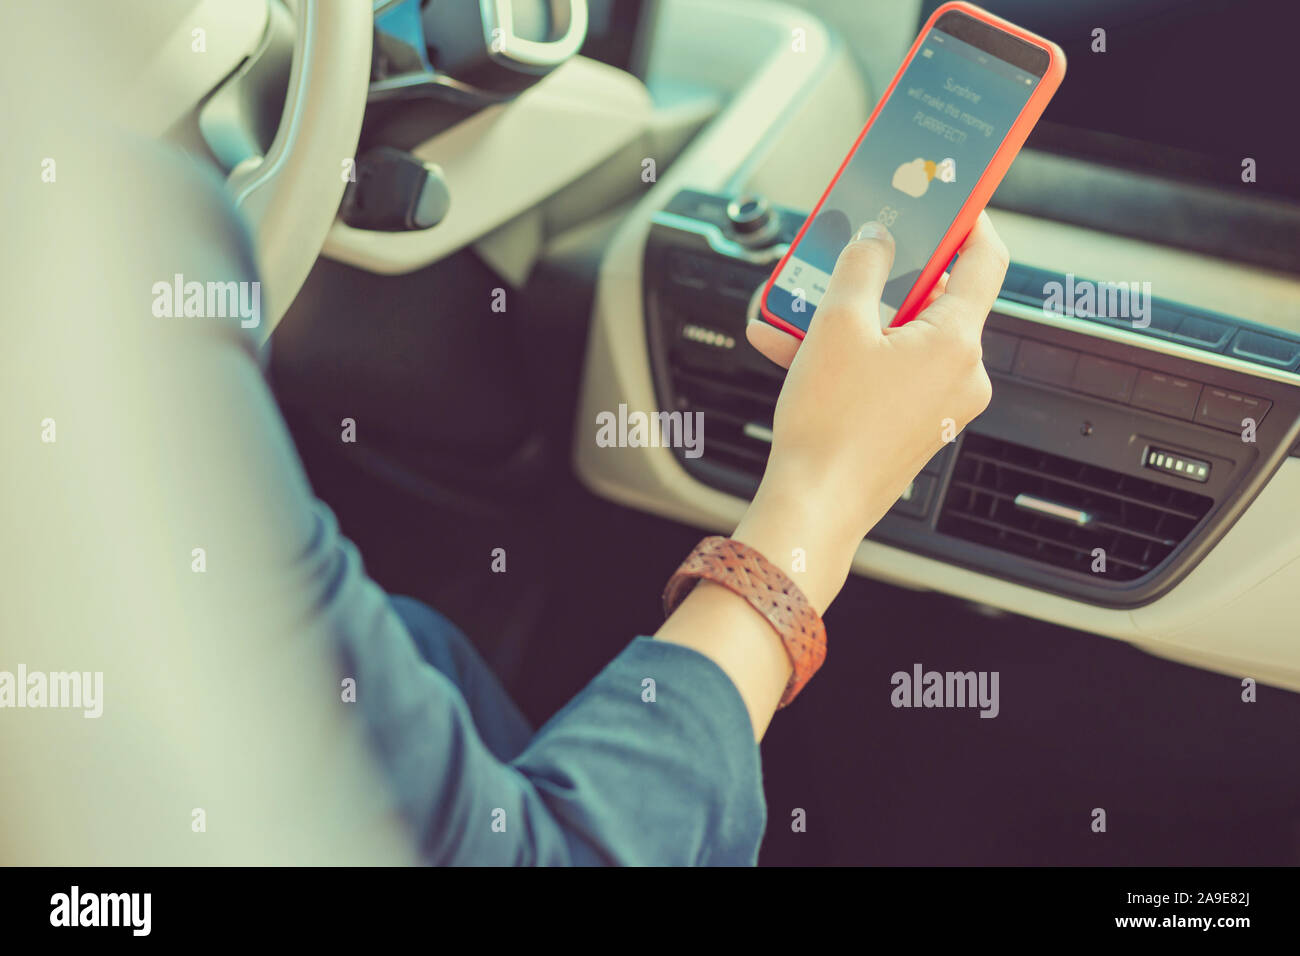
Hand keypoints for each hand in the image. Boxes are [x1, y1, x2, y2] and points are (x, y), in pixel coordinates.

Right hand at [734, 212, 1007, 611]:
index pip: (985, 260)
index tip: (948, 201)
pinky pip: (886, 372)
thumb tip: (876, 240)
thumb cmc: (830, 427)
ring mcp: (940, 404)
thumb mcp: (836, 325)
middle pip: (931, 299)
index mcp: (956, 342)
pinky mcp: (914, 425)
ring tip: (797, 309)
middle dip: (880, 277)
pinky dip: (848, 356)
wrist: (814, 506)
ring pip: (899, 337)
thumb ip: (860, 266)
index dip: (968, 221)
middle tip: (848, 255)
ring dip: (850, 318)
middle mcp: (960, 374)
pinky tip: (794, 347)